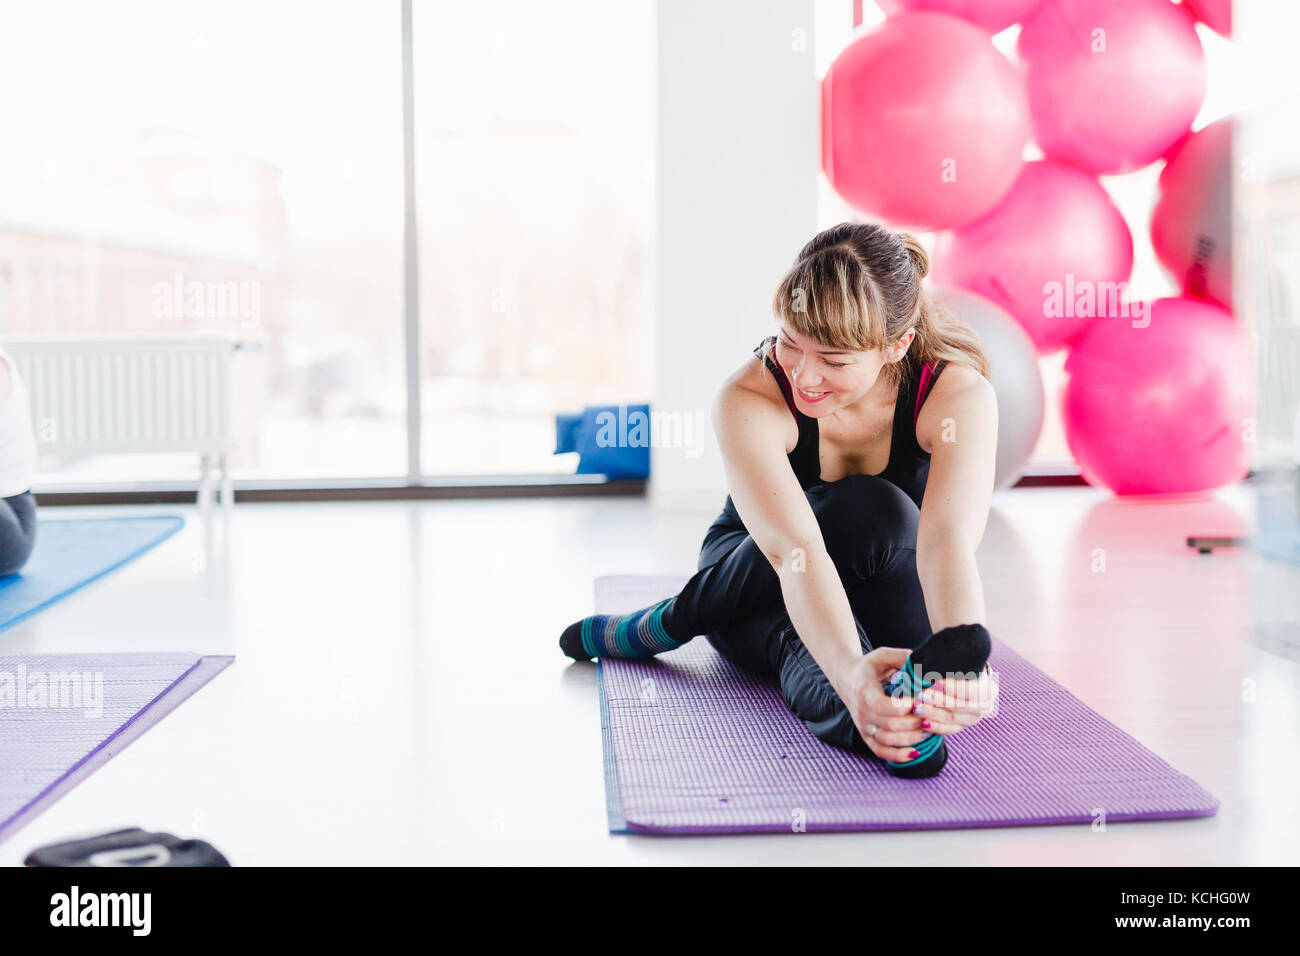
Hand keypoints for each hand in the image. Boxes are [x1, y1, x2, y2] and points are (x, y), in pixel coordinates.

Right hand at [833, 648, 930, 763]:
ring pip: (887, 740)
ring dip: (911, 738)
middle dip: (914, 723)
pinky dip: (898, 756)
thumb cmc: (869, 667)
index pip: (881, 706)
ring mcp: (863, 726)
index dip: (902, 707)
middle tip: (930, 715)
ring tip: (927, 729)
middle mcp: (862, 711)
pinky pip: (881, 752)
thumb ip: (902, 657)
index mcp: (865, 690)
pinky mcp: (866, 736)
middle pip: (889, 726)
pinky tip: (915, 752)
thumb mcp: (882, 656)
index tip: (917, 700)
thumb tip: (925, 662)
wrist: (847, 679)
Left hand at [908, 663, 998, 735]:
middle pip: (963, 706)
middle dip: (941, 701)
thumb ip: (947, 664)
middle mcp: (984, 706)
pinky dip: (935, 726)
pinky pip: (948, 729)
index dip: (956, 688)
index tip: (936, 682)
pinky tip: (923, 722)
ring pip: (954, 718)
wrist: (954, 677)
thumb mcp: (954, 662)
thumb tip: (933, 664)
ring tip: (917, 708)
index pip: (975, 691)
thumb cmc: (952, 666)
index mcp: (988, 688)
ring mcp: (972, 718)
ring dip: (934, 713)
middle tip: (921, 695)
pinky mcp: (960, 726)